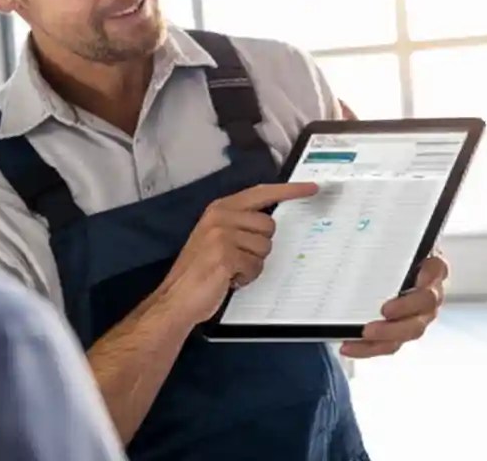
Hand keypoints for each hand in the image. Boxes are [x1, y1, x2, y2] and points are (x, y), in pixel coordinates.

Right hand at [154, 182, 318, 325]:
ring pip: (265, 247)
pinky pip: (256, 266)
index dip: (289, 190)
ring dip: (253, 264)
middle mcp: (221, 217)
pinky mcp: (226, 255)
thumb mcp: (215, 237)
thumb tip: (269, 223)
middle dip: (259, 246)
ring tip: (231, 270)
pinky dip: (247, 277)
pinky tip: (229, 279)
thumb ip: (238, 224)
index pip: (261, 192)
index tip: (311, 188)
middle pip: (269, 225)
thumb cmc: (198, 271)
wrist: (176, 297)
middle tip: (237, 258)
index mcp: (219, 208)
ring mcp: (222, 235)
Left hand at [341, 251, 447, 358]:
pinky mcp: (403, 331)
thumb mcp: (394, 244)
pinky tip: (350, 346)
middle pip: (426, 306)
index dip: (427, 277)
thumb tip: (360, 224)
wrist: (391, 269)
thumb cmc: (394, 255)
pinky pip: (391, 344)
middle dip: (406, 308)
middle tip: (384, 311)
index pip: (435, 271)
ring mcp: (420, 315)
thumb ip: (385, 242)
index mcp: (431, 268)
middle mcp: (431, 293)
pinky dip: (369, 348)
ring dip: (387, 335)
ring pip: (411, 330)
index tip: (414, 280)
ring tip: (362, 334)